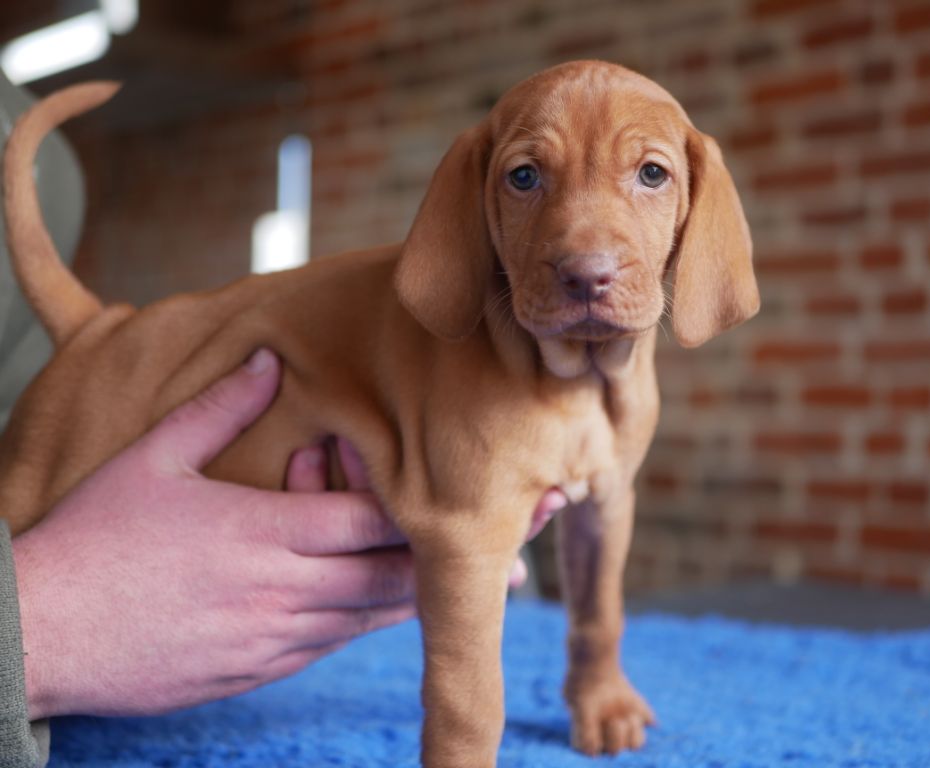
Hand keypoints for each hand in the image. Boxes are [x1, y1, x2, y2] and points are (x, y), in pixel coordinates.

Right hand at [12, 349, 416, 719]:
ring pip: (366, 620)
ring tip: (414, 561)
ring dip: (397, 590)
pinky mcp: (254, 673)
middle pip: (389, 578)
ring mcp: (270, 639)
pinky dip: (351, 620)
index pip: (372, 520)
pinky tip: (350, 594)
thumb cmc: (93, 539)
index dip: (405, 501)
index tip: (406, 478)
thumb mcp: (155, 456)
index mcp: (262, 531)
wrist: (40, 634)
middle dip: (425, 555)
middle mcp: (279, 591)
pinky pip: (327, 647)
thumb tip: (269, 359)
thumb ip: (223, 406)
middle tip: (446, 531)